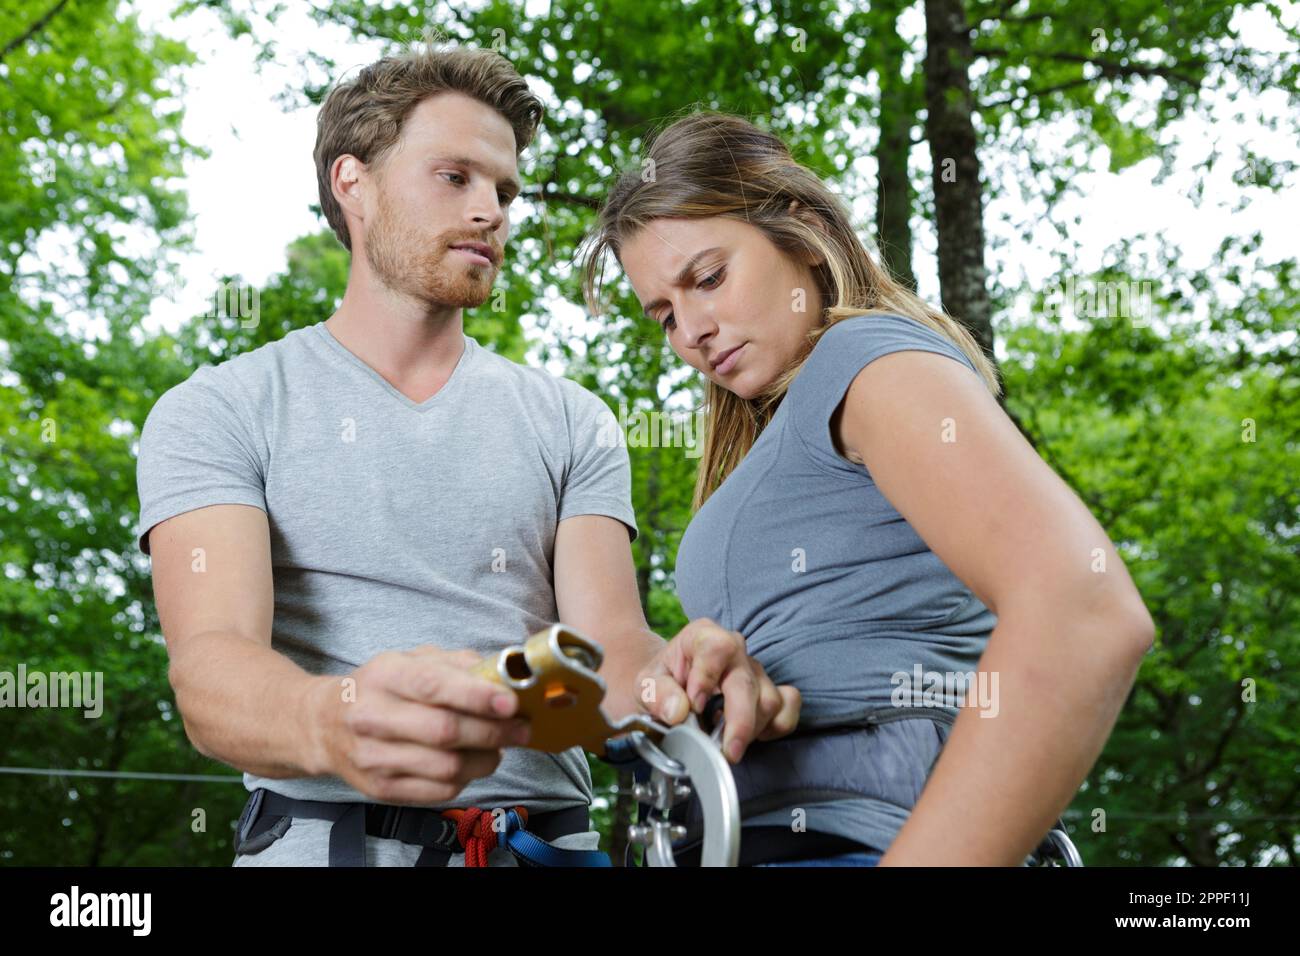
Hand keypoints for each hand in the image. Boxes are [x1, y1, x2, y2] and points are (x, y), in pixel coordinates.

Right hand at [308, 646, 531, 804]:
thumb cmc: (379, 688)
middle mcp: (373, 717)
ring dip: (486, 758)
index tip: (510, 702)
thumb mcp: (410, 660)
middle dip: (494, 732)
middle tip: (521, 728)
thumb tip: (501, 676)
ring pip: (447, 767)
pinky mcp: (380, 789)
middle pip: (445, 732)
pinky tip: (472, 762)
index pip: (433, 686)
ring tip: (500, 746)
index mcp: (384, 676)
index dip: (476, 696)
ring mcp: (373, 758)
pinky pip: (439, 791)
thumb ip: (456, 664)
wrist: (323, 724)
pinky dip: (467, 779)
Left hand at [634, 618, 800, 762]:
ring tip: (726, 741)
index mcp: (703, 637)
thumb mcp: (646, 686)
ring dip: (750, 730)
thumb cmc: (662, 683)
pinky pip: (789, 706)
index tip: (696, 706)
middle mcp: (735, 649)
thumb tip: (680, 711)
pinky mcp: (771, 688)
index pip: (717, 648)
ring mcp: (755, 669)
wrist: (670, 686)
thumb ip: (659, 695)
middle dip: (739, 722)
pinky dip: (775, 726)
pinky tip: (752, 734)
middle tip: (726, 751)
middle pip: (747, 682)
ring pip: (769, 700)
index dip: (708, 677)